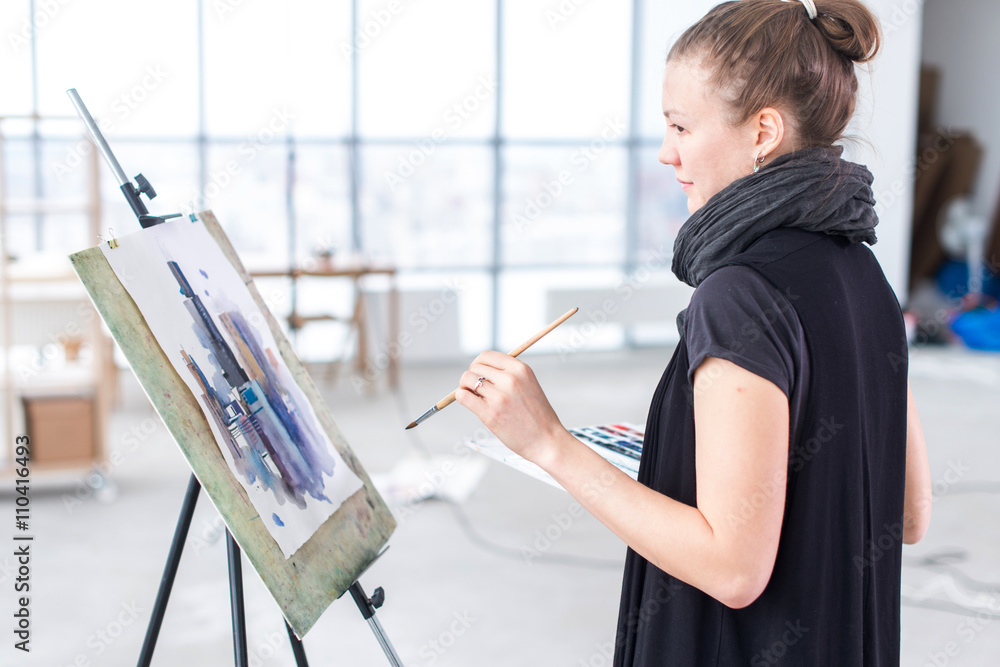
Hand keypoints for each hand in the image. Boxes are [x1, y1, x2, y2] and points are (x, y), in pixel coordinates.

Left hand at [454, 350, 567, 465]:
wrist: (546, 440)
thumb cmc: (537, 415)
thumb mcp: (529, 384)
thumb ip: (508, 375)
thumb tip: (479, 369)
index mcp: (520, 369)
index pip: (487, 356)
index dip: (478, 364)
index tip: (479, 373)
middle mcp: (510, 380)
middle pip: (475, 367)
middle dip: (472, 377)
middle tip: (478, 389)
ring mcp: (499, 397)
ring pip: (467, 380)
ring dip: (466, 387)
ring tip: (475, 397)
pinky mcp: (490, 414)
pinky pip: (463, 396)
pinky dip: (462, 397)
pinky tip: (469, 402)